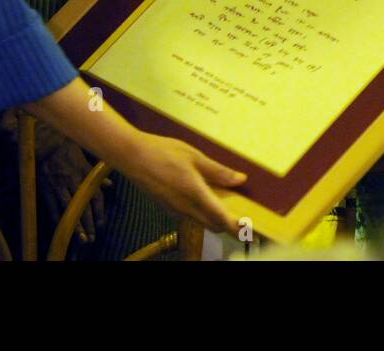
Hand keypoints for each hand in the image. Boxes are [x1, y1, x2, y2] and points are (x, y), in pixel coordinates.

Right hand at [35, 130, 107, 244]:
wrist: (47, 143)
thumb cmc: (68, 148)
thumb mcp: (86, 157)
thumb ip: (96, 173)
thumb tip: (109, 185)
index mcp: (85, 173)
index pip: (95, 195)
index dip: (100, 211)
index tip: (102, 224)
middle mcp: (74, 181)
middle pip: (84, 206)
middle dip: (89, 223)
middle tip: (92, 238)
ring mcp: (59, 186)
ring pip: (69, 209)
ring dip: (75, 225)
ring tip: (80, 238)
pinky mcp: (46, 188)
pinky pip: (52, 206)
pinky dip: (57, 217)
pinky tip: (62, 227)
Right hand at [116, 133, 246, 233]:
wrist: (132, 156)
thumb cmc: (163, 152)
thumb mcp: (195, 157)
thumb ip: (218, 171)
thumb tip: (240, 180)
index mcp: (195, 194)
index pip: (221, 220)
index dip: (237, 228)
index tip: (250, 230)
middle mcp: (185, 208)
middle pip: (214, 226)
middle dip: (230, 227)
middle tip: (244, 220)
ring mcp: (175, 210)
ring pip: (202, 222)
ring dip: (216, 221)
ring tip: (229, 210)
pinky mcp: (167, 208)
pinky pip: (190, 216)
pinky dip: (203, 214)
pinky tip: (206, 200)